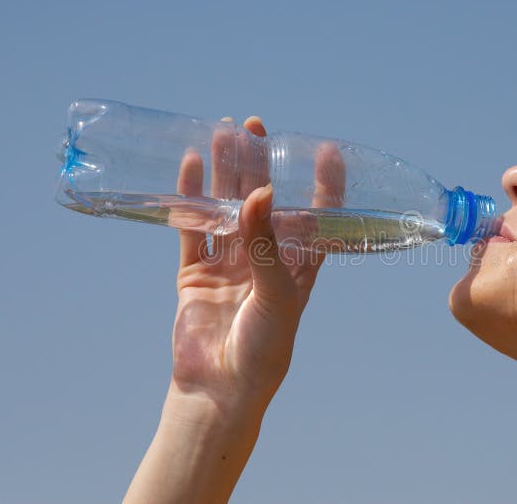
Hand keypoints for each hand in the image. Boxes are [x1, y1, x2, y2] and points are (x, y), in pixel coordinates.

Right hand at [170, 116, 345, 411]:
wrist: (221, 389)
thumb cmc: (265, 348)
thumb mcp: (277, 294)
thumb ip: (266, 243)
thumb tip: (261, 192)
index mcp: (298, 266)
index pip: (318, 216)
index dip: (324, 184)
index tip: (324, 150)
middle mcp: (266, 259)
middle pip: (265, 201)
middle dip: (261, 164)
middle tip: (255, 126)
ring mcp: (230, 263)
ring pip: (227, 207)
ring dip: (225, 172)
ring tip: (224, 133)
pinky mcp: (196, 271)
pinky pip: (193, 227)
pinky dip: (191, 198)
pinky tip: (192, 167)